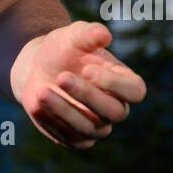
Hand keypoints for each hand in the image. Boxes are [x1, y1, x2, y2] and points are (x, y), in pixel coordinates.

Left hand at [10, 21, 145, 149]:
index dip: (114, 83)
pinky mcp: (77, 139)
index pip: (135, 90)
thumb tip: (104, 35)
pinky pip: (69, 137)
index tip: (87, 69)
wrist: (38, 66)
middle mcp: (115, 108)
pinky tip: (37, 103)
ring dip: (64, 109)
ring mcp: (97, 127)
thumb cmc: (64, 49)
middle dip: (87, 95)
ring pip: (89, 128)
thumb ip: (89, 34)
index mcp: (124, 82)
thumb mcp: (74, 36)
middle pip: (113, 111)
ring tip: (42, 91)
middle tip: (62, 77)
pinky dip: (52, 121)